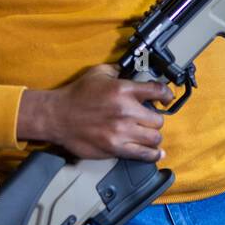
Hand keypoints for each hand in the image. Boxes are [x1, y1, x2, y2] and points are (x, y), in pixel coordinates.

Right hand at [16, 64, 171, 162]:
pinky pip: (143, 154)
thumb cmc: (77, 94)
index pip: (157, 91)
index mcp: (124, 90)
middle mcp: (126, 111)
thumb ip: (118, 70)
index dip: (166, 95)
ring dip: (153, 136)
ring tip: (148, 134)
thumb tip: (131, 70)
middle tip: (148, 119)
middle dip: (154, 119)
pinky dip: (152, 154)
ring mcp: (121, 131)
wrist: (57, 116)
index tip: (166, 99)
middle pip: (158, 119)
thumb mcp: (98, 72)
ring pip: (154, 138)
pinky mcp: (115, 148)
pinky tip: (156, 152)